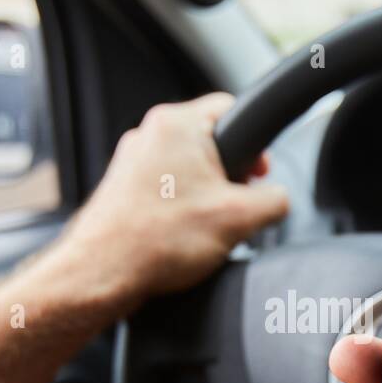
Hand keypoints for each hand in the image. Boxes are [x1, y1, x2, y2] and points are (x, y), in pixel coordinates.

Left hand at [51, 92, 287, 310]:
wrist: (102, 274)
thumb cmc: (157, 241)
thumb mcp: (241, 219)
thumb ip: (275, 200)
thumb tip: (278, 199)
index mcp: (177, 125)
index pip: (231, 108)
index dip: (255, 144)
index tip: (259, 173)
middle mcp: (149, 135)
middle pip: (209, 141)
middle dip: (230, 175)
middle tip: (236, 206)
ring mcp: (132, 161)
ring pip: (187, 168)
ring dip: (206, 194)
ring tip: (207, 227)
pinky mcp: (122, 188)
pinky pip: (165, 188)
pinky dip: (180, 207)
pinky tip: (182, 236)